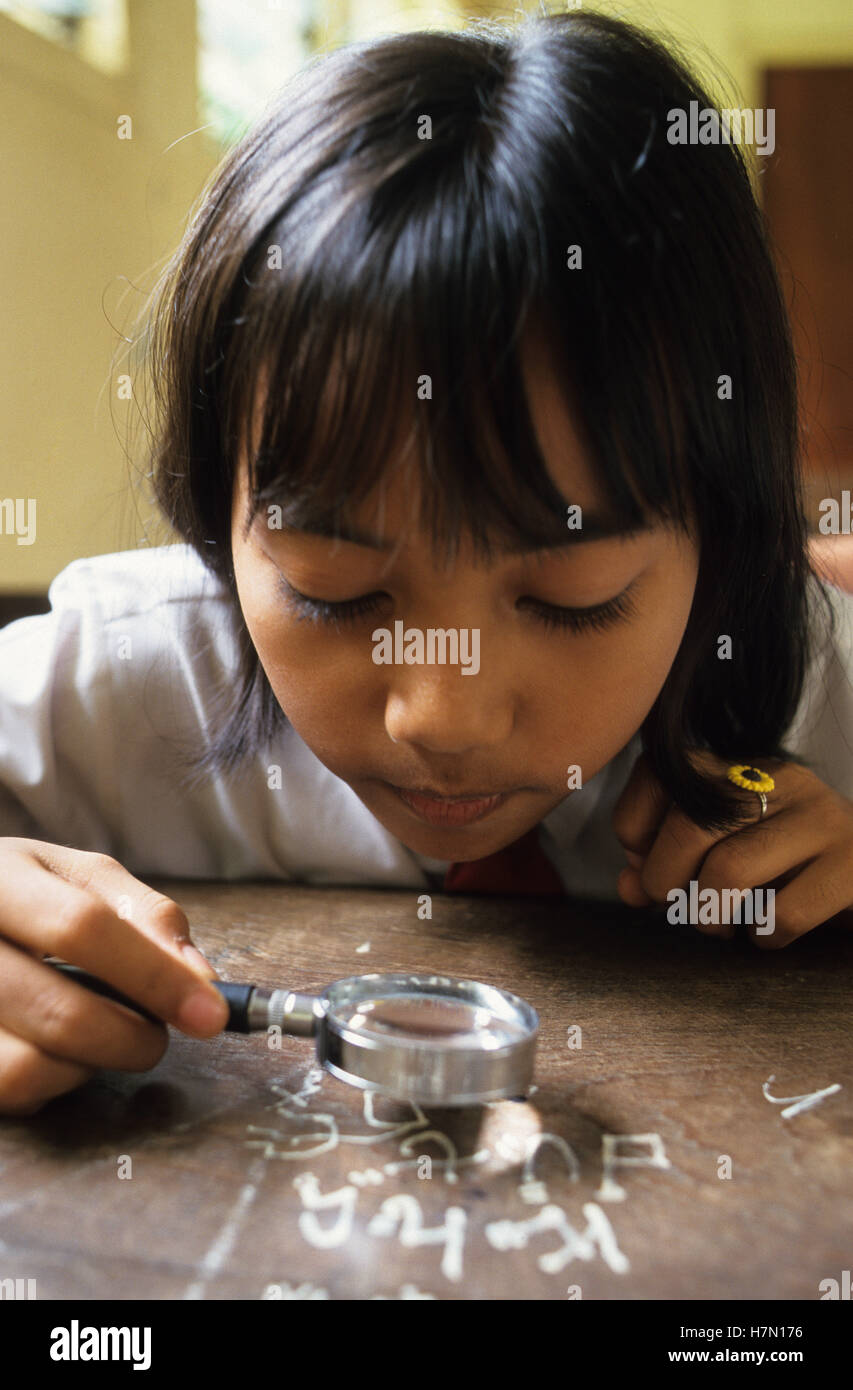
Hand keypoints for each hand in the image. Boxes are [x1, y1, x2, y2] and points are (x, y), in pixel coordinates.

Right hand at [0, 838, 228, 1114]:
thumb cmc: (25, 894)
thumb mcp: (80, 877)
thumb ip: (145, 916)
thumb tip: (200, 980)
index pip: (81, 928)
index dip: (154, 975)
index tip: (210, 1013)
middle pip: (59, 1011)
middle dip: (133, 1037)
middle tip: (154, 1033)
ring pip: (29, 1067)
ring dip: (88, 1064)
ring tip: (95, 1032)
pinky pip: (9, 1091)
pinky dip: (49, 1083)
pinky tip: (53, 1050)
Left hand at [611, 751, 852, 947]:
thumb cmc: (785, 862)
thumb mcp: (721, 851)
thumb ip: (666, 861)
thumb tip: (630, 884)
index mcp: (736, 766)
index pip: (657, 774)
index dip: (634, 828)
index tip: (646, 863)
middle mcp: (778, 779)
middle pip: (689, 826)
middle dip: (665, 881)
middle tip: (676, 906)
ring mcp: (819, 818)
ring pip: (730, 870)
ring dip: (709, 916)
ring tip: (721, 924)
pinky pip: (784, 914)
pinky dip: (762, 937)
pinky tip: (767, 932)